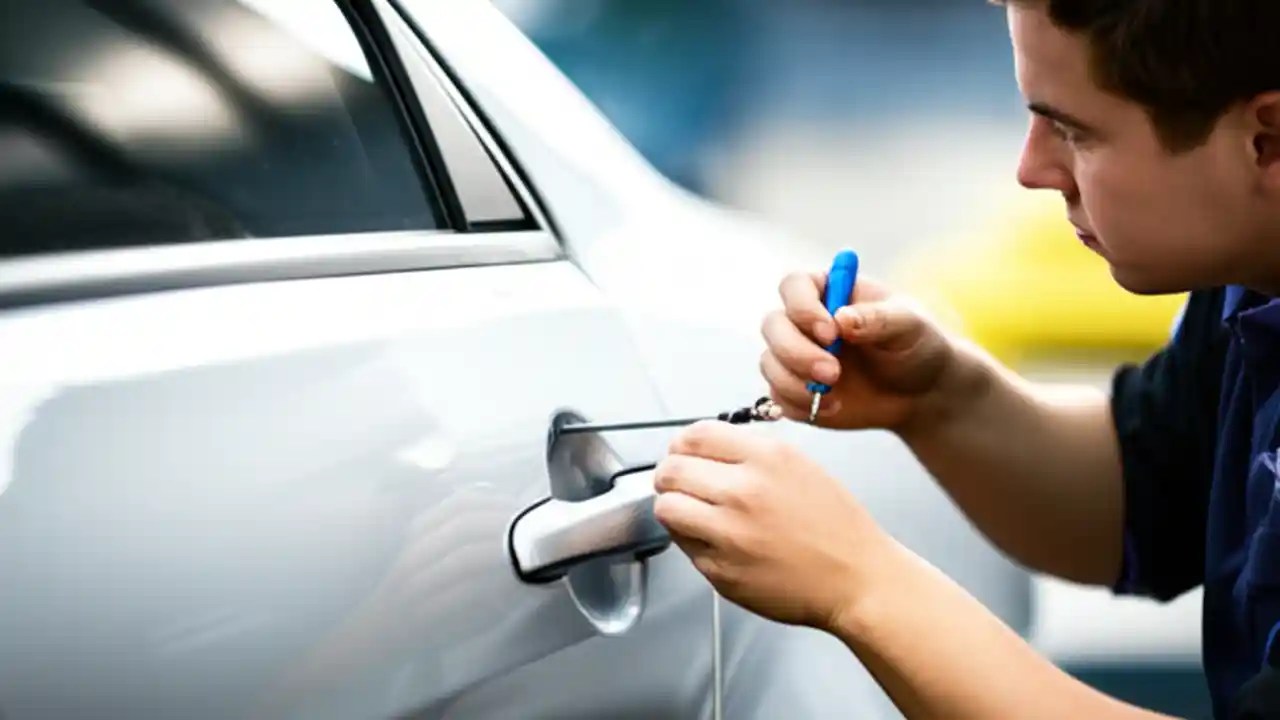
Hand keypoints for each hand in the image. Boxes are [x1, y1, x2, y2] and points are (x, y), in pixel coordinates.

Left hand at [652, 420, 894, 631]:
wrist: (857, 579)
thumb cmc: (834, 526)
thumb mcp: (799, 466)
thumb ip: (748, 453)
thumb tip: (700, 450)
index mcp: (767, 458)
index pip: (695, 436)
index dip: (681, 445)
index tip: (683, 454)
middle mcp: (744, 491)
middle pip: (671, 469)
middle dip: (670, 476)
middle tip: (680, 485)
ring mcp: (729, 533)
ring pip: (666, 507)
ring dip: (673, 507)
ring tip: (691, 512)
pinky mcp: (721, 570)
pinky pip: (683, 545)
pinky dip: (690, 540)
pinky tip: (714, 540)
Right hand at [761, 271, 954, 431]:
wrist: (920, 393)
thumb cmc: (916, 346)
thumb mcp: (909, 325)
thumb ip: (878, 318)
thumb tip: (841, 318)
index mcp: (828, 291)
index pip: (794, 286)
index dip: (803, 308)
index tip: (830, 332)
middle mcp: (804, 321)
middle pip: (773, 325)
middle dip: (797, 352)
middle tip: (833, 372)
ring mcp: (795, 356)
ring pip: (769, 363)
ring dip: (795, 381)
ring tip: (834, 395)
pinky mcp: (794, 389)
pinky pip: (777, 396)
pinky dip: (799, 404)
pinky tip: (833, 407)